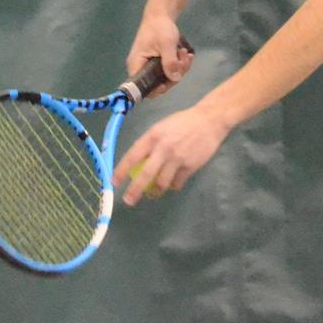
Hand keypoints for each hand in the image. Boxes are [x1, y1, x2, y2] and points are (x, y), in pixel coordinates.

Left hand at [112, 105, 228, 206]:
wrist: (208, 121)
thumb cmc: (182, 123)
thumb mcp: (161, 127)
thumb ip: (150, 143)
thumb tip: (136, 162)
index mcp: (153, 136)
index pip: (132, 156)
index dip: (121, 170)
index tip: (114, 182)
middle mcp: (163, 148)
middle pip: (146, 174)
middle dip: (135, 190)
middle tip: (129, 201)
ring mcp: (178, 158)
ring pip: (162, 183)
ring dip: (155, 192)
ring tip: (152, 194)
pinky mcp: (190, 166)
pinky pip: (177, 183)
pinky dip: (172, 186)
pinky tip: (172, 183)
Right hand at [125, 14, 193, 96]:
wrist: (161, 15)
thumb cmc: (160, 27)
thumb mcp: (166, 43)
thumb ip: (170, 61)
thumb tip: (175, 78)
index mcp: (136, 65)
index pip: (143, 88)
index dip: (157, 89)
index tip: (171, 80)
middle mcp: (141, 68)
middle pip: (158, 84)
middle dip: (174, 74)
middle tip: (184, 60)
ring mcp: (150, 66)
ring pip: (166, 78)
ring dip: (179, 68)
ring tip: (185, 53)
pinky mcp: (157, 64)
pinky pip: (169, 70)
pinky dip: (179, 64)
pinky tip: (186, 55)